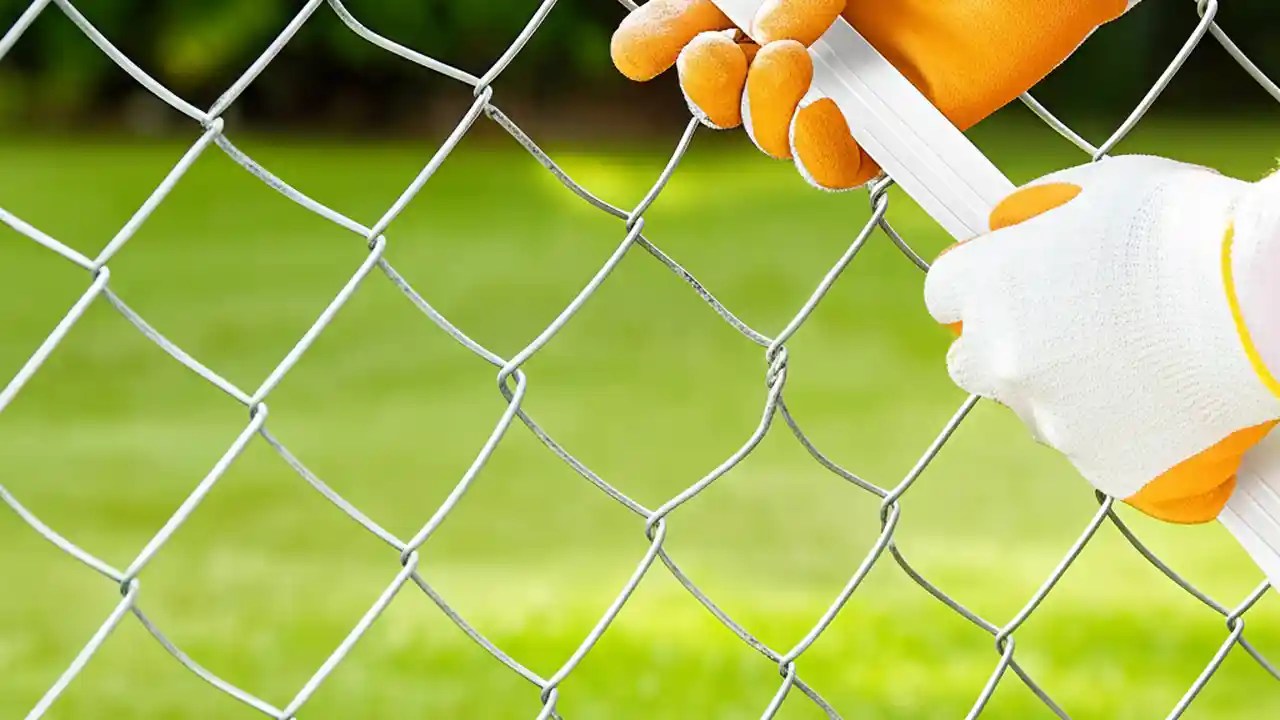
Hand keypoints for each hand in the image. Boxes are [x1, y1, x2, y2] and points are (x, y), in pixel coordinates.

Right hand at [611, 0, 1137, 190]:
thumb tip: (774, 39)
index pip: (699, 21)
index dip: (659, 39)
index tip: (638, 52)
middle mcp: (808, 42)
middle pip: (720, 91)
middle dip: (703, 82)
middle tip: (713, 54)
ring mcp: (850, 87)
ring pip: (769, 134)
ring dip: (759, 108)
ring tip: (792, 61)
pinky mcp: (899, 128)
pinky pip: (837, 168)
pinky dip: (818, 150)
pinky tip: (829, 112)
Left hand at [924, 155, 1279, 523]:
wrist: (1269, 297)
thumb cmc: (1189, 225)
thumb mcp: (1098, 190)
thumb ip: (1036, 217)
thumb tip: (1006, 230)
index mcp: (990, 285)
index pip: (944, 293)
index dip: (978, 285)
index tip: (1008, 281)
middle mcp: (1003, 359)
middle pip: (971, 362)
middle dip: (1004, 346)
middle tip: (1068, 328)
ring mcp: (1052, 420)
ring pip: (1038, 410)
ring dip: (1070, 389)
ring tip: (1145, 358)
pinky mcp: (1108, 467)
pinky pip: (1103, 452)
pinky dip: (1129, 434)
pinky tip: (1176, 401)